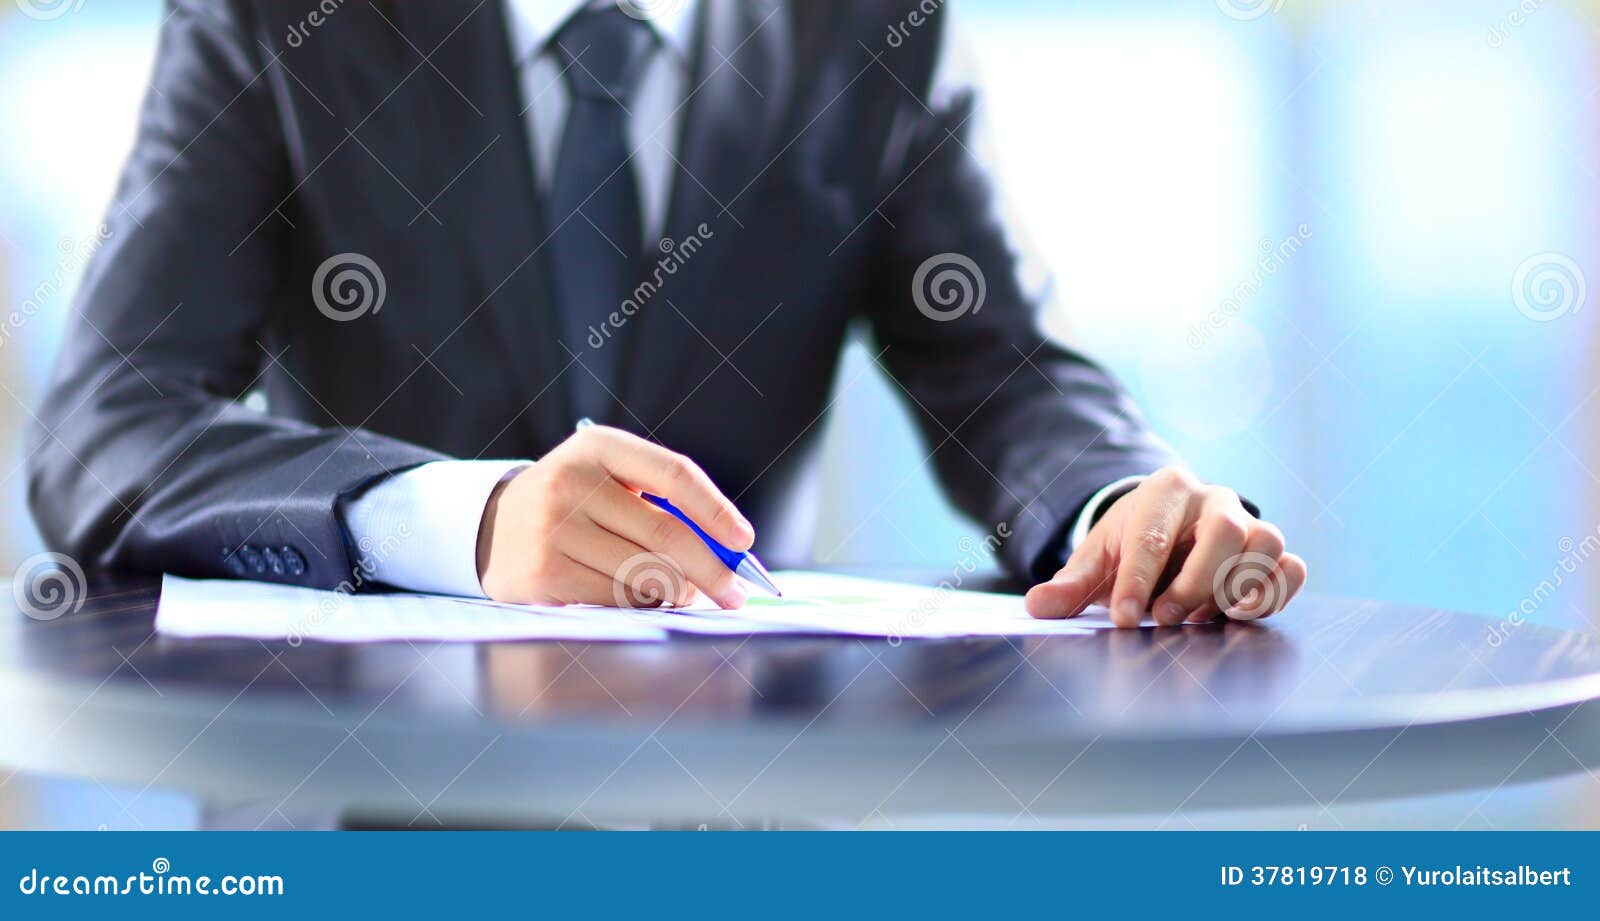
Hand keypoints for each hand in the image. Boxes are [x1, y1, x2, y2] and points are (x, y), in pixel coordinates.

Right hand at [475, 425, 753, 608]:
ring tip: (683, 592)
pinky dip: (643, 603)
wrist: (494, 526)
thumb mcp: (611, 480)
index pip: (674, 474)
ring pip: (645, 572)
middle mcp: (573, 481)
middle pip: (666, 533)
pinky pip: (617, 597)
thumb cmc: (576, 504)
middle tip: (735, 593)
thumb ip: (664, 504)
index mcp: (600, 447)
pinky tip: (641, 597)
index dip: (716, 510)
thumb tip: (727, 553)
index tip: (744, 540)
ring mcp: (554, 527)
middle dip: (711, 570)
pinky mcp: (544, 571)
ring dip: (677, 591)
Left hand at [1024, 467, 1305, 626]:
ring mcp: (1250, 522)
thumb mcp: (1096, 559)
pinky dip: (1274, 594)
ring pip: (1266, 543)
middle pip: (1224, 529)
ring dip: (1238, 586)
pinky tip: (1241, 614)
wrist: (1167, 534)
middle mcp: (1214, 499)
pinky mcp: (1273, 554)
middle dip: (1194, 581)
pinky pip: (1292, 568)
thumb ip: (1070, 584)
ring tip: (1206, 618)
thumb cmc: (1129, 546)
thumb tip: (1037, 606)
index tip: (1124, 619)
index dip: (1137, 580)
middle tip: (1166, 617)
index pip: (1153, 533)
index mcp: (1164, 490)